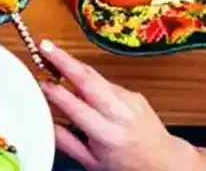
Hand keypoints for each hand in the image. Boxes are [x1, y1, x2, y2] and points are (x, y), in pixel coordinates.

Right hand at [39, 40, 198, 170]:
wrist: (165, 161)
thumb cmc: (128, 166)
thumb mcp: (93, 163)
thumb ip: (67, 142)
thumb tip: (44, 122)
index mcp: (107, 135)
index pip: (77, 108)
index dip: (57, 93)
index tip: (41, 82)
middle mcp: (120, 114)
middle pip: (89, 80)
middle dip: (65, 61)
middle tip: (45, 46)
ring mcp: (129, 100)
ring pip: (96, 77)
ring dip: (73, 63)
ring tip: (53, 52)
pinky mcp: (133, 93)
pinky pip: (105, 83)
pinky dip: (89, 80)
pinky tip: (79, 82)